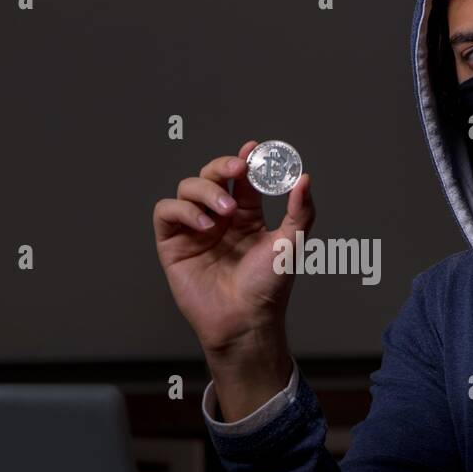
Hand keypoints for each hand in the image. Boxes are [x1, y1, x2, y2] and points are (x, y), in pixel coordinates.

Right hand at [153, 140, 313, 415]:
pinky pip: (166, 212)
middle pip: (211, 175)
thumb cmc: (267, 290)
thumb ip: (300, 211)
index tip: (253, 149)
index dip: (245, 160)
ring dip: (206, 191)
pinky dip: (182, 210)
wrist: (245, 322)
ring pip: (188, 188)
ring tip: (224, 211)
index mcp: (246, 216)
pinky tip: (204, 223)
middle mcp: (219, 219)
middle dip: (222, 166)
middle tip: (237, 169)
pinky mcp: (173, 244)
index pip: (241, 178)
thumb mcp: (290, 245)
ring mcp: (195, 229)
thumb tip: (305, 178)